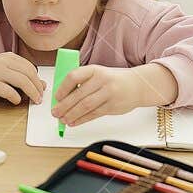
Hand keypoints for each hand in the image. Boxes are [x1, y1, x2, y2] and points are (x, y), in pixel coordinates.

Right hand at [0, 54, 44, 103]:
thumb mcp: (3, 70)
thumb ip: (20, 75)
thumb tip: (41, 85)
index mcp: (8, 57)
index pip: (30, 67)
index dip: (38, 80)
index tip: (41, 89)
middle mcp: (3, 62)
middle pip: (29, 74)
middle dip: (38, 87)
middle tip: (40, 97)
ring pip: (22, 81)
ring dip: (32, 93)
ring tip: (35, 100)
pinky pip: (8, 91)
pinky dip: (16, 97)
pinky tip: (17, 101)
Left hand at [53, 64, 177, 127]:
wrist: (137, 85)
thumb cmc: (113, 80)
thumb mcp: (98, 75)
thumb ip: (83, 83)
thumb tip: (62, 98)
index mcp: (95, 70)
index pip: (74, 76)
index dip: (62, 88)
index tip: (56, 97)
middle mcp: (102, 80)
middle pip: (78, 95)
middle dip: (64, 106)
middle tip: (55, 112)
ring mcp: (108, 94)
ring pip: (85, 106)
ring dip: (71, 114)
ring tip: (62, 119)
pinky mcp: (112, 106)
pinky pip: (93, 114)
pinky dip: (81, 120)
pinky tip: (73, 122)